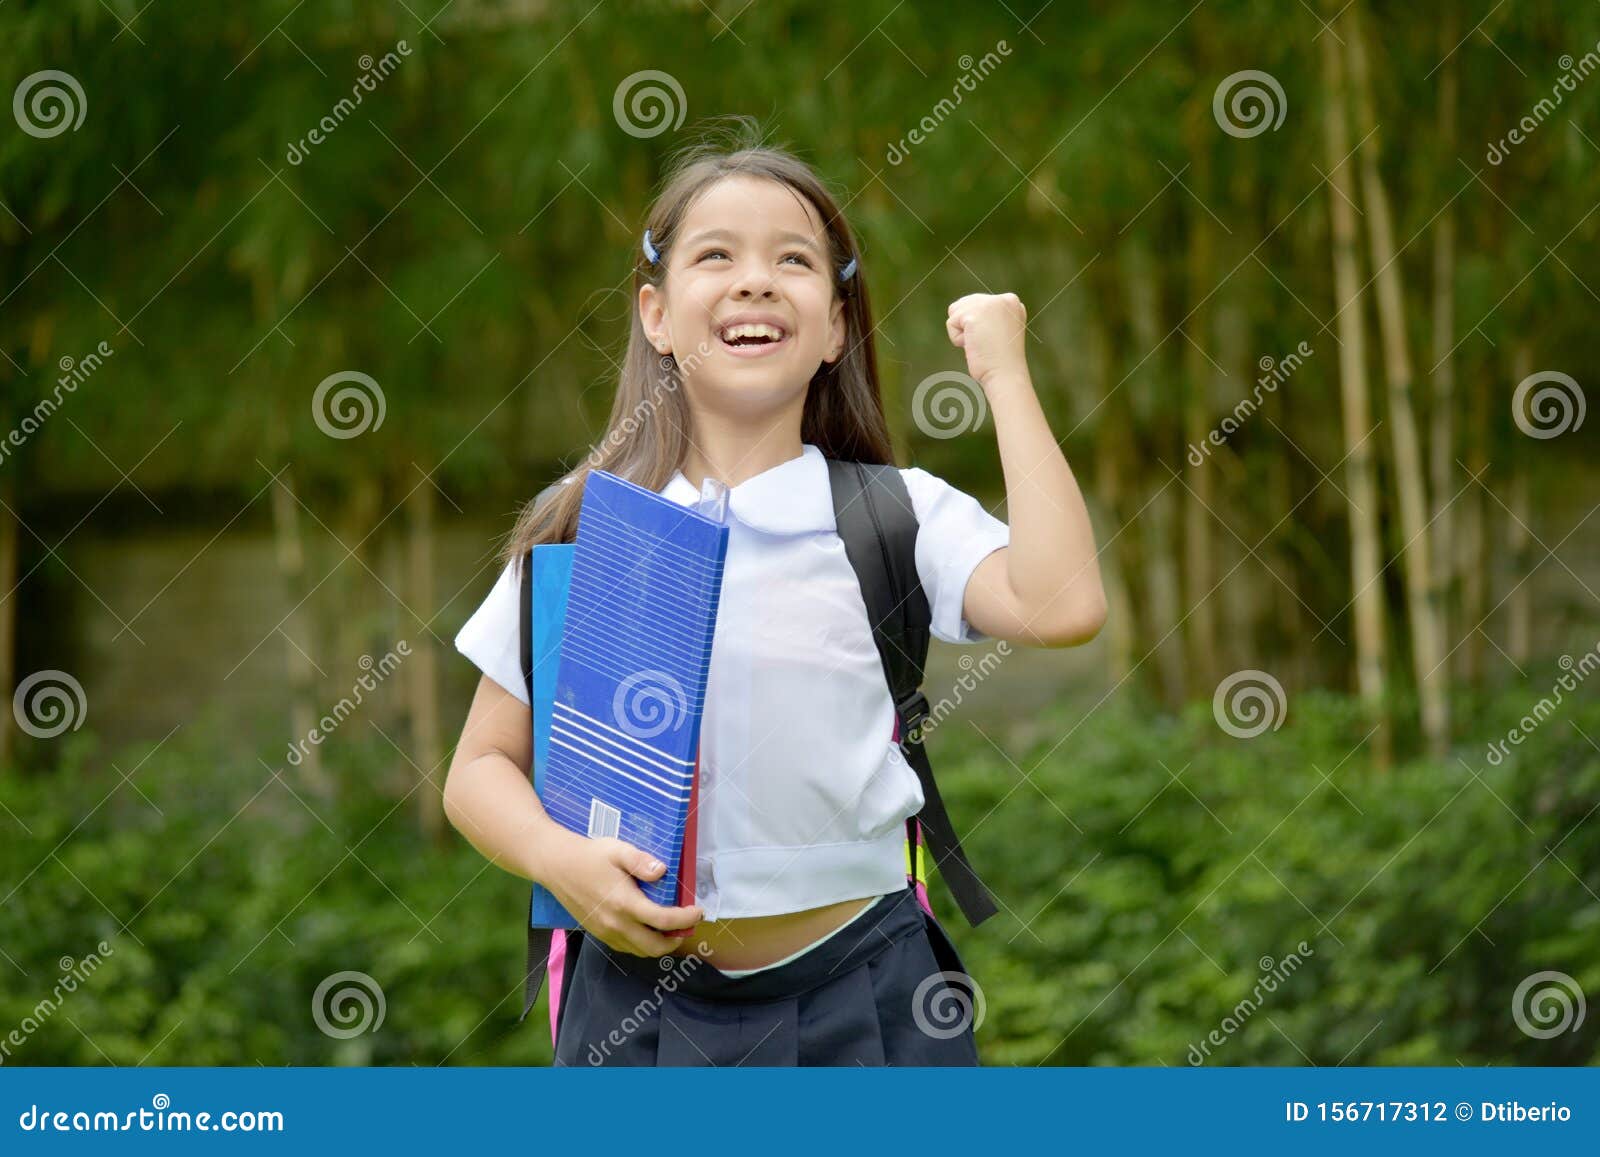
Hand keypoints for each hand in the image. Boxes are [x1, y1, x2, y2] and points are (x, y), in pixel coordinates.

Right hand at [541, 831, 702, 956]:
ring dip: (660, 944)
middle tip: (688, 924)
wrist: (556, 866)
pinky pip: (626, 948)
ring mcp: (606, 932)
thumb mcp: (617, 850)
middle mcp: (616, 924)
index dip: (686, 919)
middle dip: (676, 939)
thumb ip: (641, 861)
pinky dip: (643, 944)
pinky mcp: (599, 934)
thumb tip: (662, 871)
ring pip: (640, 951)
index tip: (698, 911)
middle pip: (655, 947)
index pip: (663, 920)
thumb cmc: (589, 855)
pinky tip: (648, 928)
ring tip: (671, 928)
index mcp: (624, 903)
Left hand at [946, 292, 1028, 388]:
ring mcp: (990, 303)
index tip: (994, 340)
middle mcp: (1003, 299)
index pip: (978, 303)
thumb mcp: (997, 330)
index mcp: (1011, 302)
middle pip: (965, 304)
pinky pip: (951, 323)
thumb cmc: (999, 361)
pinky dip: (957, 338)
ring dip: (962, 331)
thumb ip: (986, 316)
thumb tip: (958, 307)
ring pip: (956, 311)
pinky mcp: (975, 313)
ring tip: (980, 343)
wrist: (1006, 375)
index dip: (978, 325)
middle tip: (986, 343)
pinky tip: (974, 346)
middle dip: (969, 327)